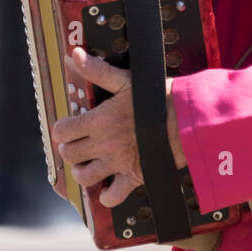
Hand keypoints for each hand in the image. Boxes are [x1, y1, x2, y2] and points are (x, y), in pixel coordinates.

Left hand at [51, 48, 185, 209]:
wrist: (189, 118)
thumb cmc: (160, 96)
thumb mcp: (126, 80)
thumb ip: (98, 70)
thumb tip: (74, 54)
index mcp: (99, 120)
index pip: (62, 131)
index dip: (62, 129)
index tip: (68, 126)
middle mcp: (104, 144)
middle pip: (69, 154)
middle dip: (70, 148)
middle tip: (78, 143)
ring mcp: (117, 163)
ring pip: (84, 177)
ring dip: (82, 171)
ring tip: (88, 163)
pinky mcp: (134, 176)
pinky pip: (112, 196)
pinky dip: (107, 195)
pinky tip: (108, 186)